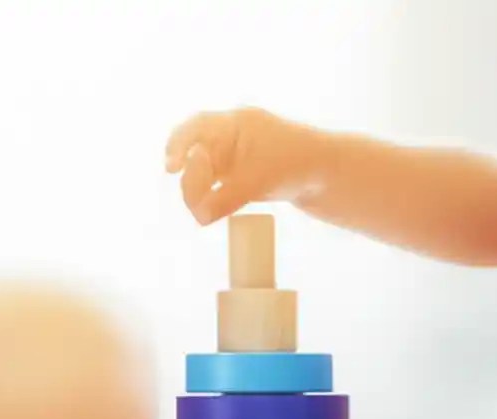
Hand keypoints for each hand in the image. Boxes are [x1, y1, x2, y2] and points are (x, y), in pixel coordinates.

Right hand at [164, 107, 324, 225]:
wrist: (325, 174)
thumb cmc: (296, 165)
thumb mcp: (259, 181)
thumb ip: (226, 198)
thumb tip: (199, 218)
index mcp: (236, 123)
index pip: (196, 127)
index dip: (177, 145)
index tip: (171, 168)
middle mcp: (230, 135)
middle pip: (194, 152)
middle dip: (190, 178)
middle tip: (194, 205)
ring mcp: (232, 154)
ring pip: (201, 170)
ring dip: (197, 190)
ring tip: (203, 213)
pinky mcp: (236, 173)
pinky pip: (212, 183)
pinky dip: (208, 196)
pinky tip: (210, 211)